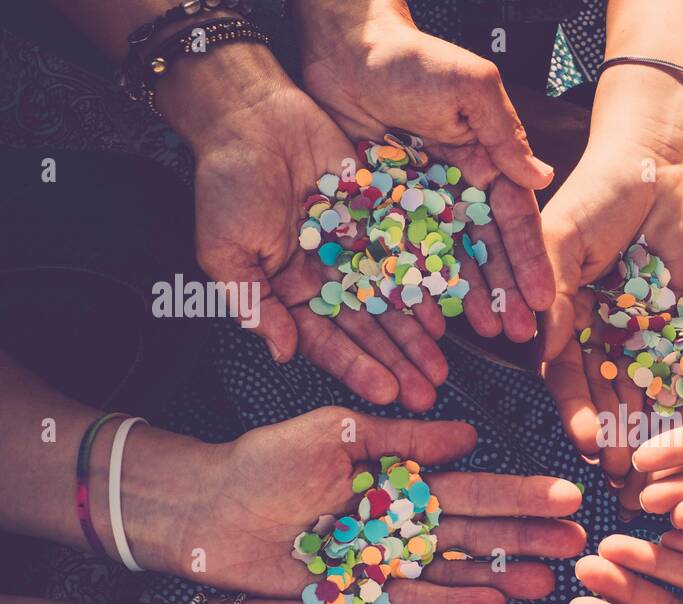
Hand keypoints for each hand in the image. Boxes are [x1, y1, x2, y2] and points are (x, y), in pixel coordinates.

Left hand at [142, 407, 585, 596]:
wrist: (204, 510)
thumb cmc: (264, 463)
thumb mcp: (335, 435)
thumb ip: (403, 440)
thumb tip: (470, 434)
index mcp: (400, 485)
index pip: (473, 490)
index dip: (520, 495)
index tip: (566, 497)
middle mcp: (400, 530)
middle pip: (475, 537)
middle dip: (526, 541)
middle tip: (576, 546)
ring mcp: (383, 570)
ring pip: (453, 578)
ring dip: (500, 582)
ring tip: (545, 587)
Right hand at [162, 45, 451, 409]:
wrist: (253, 117)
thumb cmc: (227, 184)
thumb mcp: (226, 251)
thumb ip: (255, 303)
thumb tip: (282, 353)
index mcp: (288, 293)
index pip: (327, 341)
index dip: (357, 368)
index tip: (386, 393)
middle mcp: (326, 280)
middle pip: (368, 331)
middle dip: (397, 364)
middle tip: (428, 395)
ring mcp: (355, 252)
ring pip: (392, 303)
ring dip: (416, 338)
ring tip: (442, 369)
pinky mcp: (378, 221)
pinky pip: (407, 260)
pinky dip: (424, 288)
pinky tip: (444, 317)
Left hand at [297, 1, 553, 344]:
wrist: (344, 47)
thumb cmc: (412, 58)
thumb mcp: (472, 89)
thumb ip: (505, 136)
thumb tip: (542, 178)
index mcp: (487, 163)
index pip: (515, 222)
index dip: (530, 261)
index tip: (544, 297)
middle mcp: (458, 189)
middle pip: (487, 251)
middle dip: (505, 293)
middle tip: (520, 333)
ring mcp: (420, 204)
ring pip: (449, 261)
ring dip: (468, 299)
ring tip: (483, 335)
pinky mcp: (382, 210)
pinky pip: (402, 254)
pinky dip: (416, 285)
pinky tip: (429, 316)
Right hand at [539, 136, 682, 511]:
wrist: (657, 159)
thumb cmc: (599, 190)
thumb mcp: (562, 237)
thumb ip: (551, 291)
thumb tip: (537, 347)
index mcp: (562, 313)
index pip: (565, 371)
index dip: (575, 406)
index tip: (585, 437)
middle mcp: (599, 330)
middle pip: (603, 390)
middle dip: (612, 428)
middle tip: (623, 465)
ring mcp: (639, 328)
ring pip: (642, 385)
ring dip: (646, 422)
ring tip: (656, 456)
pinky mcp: (678, 320)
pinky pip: (679, 363)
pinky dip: (682, 393)